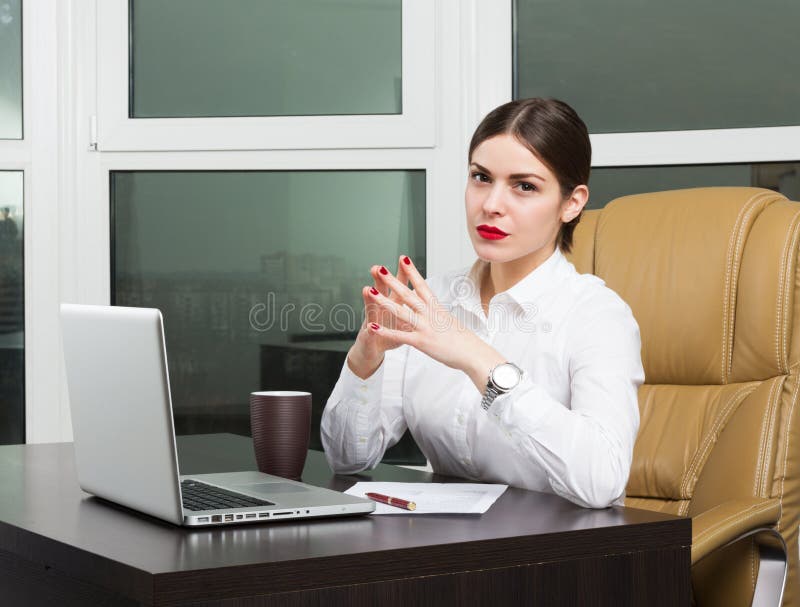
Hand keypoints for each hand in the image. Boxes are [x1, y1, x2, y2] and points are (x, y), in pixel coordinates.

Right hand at [347, 260, 415, 378]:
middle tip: (378, 268)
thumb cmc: (388, 333)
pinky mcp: (369, 337)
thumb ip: (410, 307)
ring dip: (370, 300)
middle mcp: (382, 310)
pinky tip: (370, 327)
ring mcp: (373, 323)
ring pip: (372, 309)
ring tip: (367, 290)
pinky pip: (370, 334)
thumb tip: (424, 294)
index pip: (399, 286)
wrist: (371, 349)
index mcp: (394, 305)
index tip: (404, 259)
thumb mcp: (402, 319)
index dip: (401, 274)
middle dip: (381, 280)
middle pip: (382, 293)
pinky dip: (371, 331)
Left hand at [365, 256, 505, 391]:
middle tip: (380, 269)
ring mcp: (425, 327)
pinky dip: (385, 331)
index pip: (422, 285)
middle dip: (393, 281)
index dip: (411, 271)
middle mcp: (430, 314)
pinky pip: (400, 335)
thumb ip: (437, 315)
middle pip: (408, 294)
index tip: (403, 258)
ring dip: (383, 301)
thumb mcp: (449, 321)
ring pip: (401, 311)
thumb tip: (433, 311)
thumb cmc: (464, 340)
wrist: (473, 353)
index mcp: (436, 307)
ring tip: (370, 291)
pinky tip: (373, 327)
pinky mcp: (421, 341)